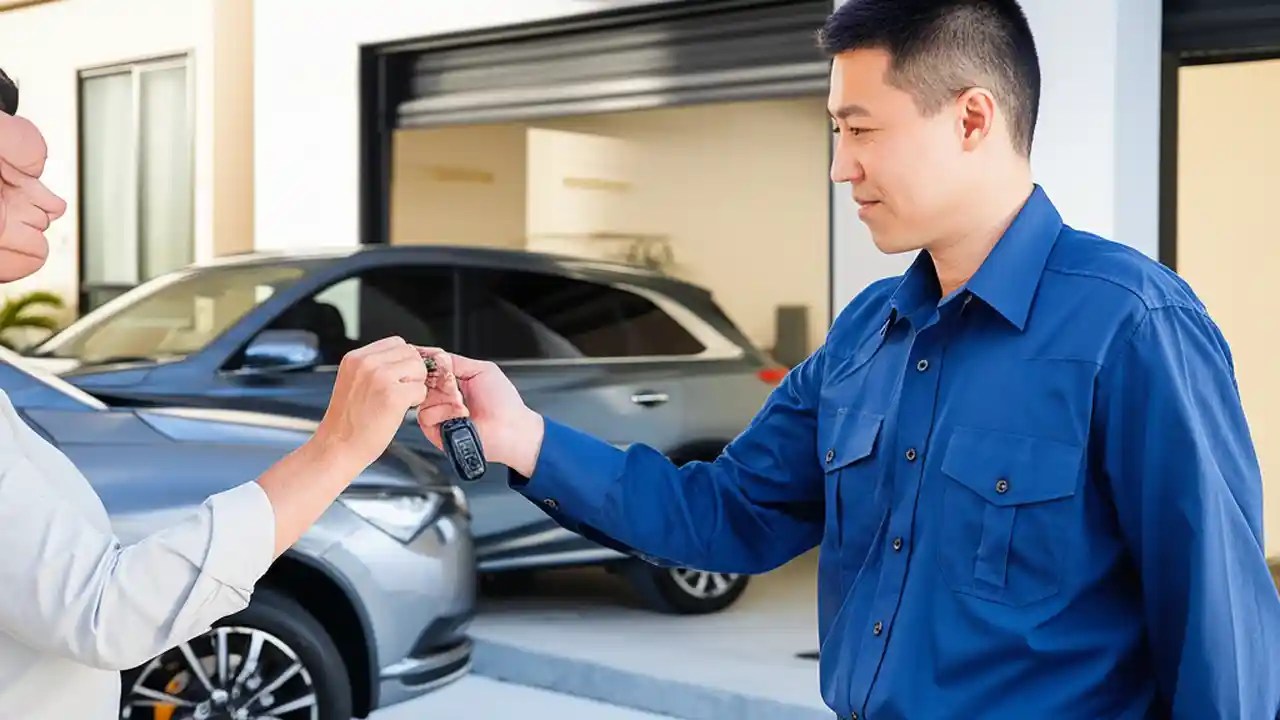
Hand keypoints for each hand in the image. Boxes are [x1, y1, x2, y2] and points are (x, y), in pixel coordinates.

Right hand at [312, 336, 427, 469]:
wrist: (337, 447)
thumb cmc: (347, 422)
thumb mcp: (354, 381)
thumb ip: (374, 367)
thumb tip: (405, 359)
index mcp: (355, 357)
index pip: (396, 343)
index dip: (403, 360)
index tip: (399, 376)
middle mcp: (366, 363)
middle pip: (410, 352)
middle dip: (412, 371)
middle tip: (401, 390)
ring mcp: (380, 377)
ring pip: (418, 368)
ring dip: (415, 384)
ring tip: (398, 400)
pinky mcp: (393, 396)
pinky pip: (421, 389)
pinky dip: (416, 401)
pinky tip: (399, 410)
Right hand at [414, 348, 544, 476]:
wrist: (510, 429)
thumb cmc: (503, 402)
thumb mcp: (482, 370)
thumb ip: (455, 361)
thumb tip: (433, 354)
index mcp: (452, 381)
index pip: (428, 367)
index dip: (427, 362)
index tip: (428, 359)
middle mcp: (442, 396)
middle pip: (422, 380)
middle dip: (440, 379)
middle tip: (455, 384)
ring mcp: (438, 413)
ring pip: (423, 397)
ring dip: (446, 398)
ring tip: (462, 403)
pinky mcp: (435, 431)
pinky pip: (425, 415)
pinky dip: (444, 412)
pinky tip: (460, 416)